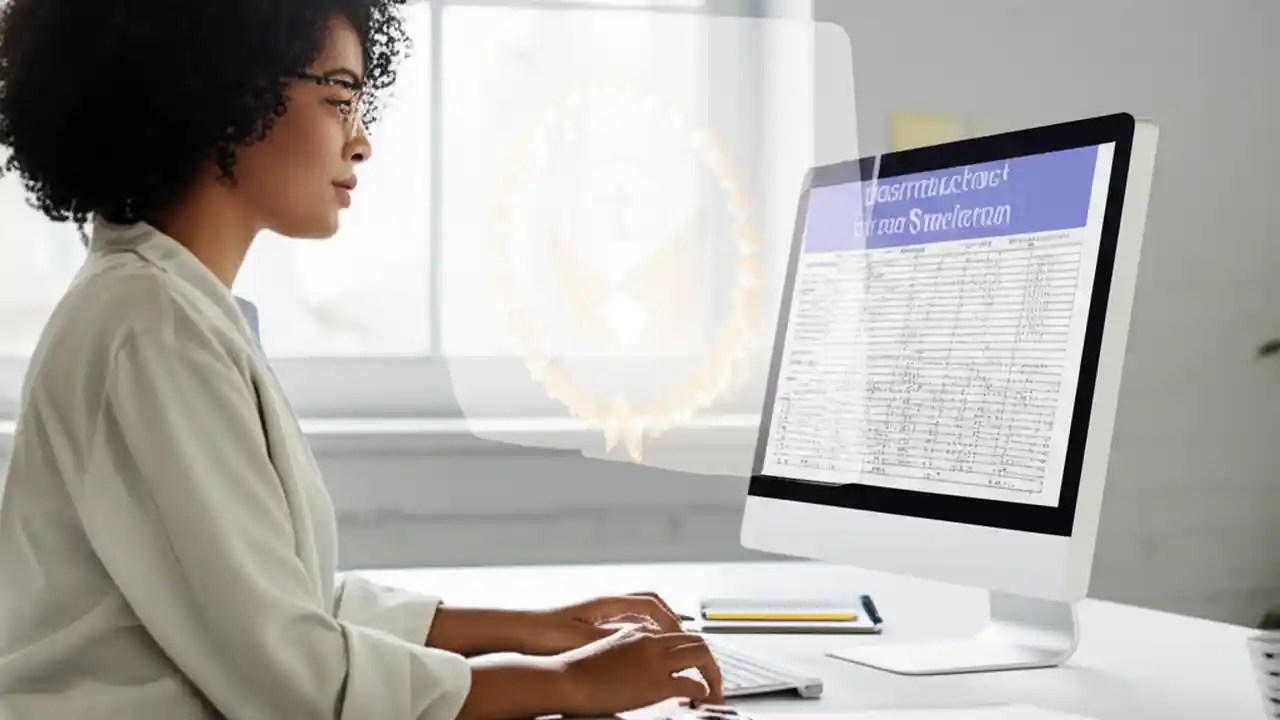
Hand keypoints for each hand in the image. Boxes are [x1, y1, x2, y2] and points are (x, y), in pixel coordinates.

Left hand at [527, 591, 684, 654]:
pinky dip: (638, 639)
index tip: (682, 636)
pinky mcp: (591, 629)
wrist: (519, 633)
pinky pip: (625, 629)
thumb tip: (644, 638)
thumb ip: (614, 637)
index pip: (651, 603)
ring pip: (637, 618)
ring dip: (654, 631)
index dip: (670, 619)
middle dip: (669, 621)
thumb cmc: (545, 633)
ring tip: (667, 650)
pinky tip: (639, 657)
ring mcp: (599, 616)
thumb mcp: (584, 638)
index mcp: (607, 604)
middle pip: (649, 606)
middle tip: (682, 641)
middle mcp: (605, 606)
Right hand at [559, 628, 725, 715]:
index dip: (690, 651)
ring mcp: (655, 660)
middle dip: (709, 661)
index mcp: (638, 631)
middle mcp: (651, 640)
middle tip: (714, 680)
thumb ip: (627, 653)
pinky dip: (704, 692)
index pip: (676, 635)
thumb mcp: (606, 651)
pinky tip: (703, 700)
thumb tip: (637, 670)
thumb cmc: (576, 671)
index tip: (694, 666)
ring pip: (701, 655)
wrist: (565, 679)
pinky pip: (693, 684)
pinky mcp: (656, 682)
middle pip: (696, 641)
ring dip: (713, 674)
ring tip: (715, 692)